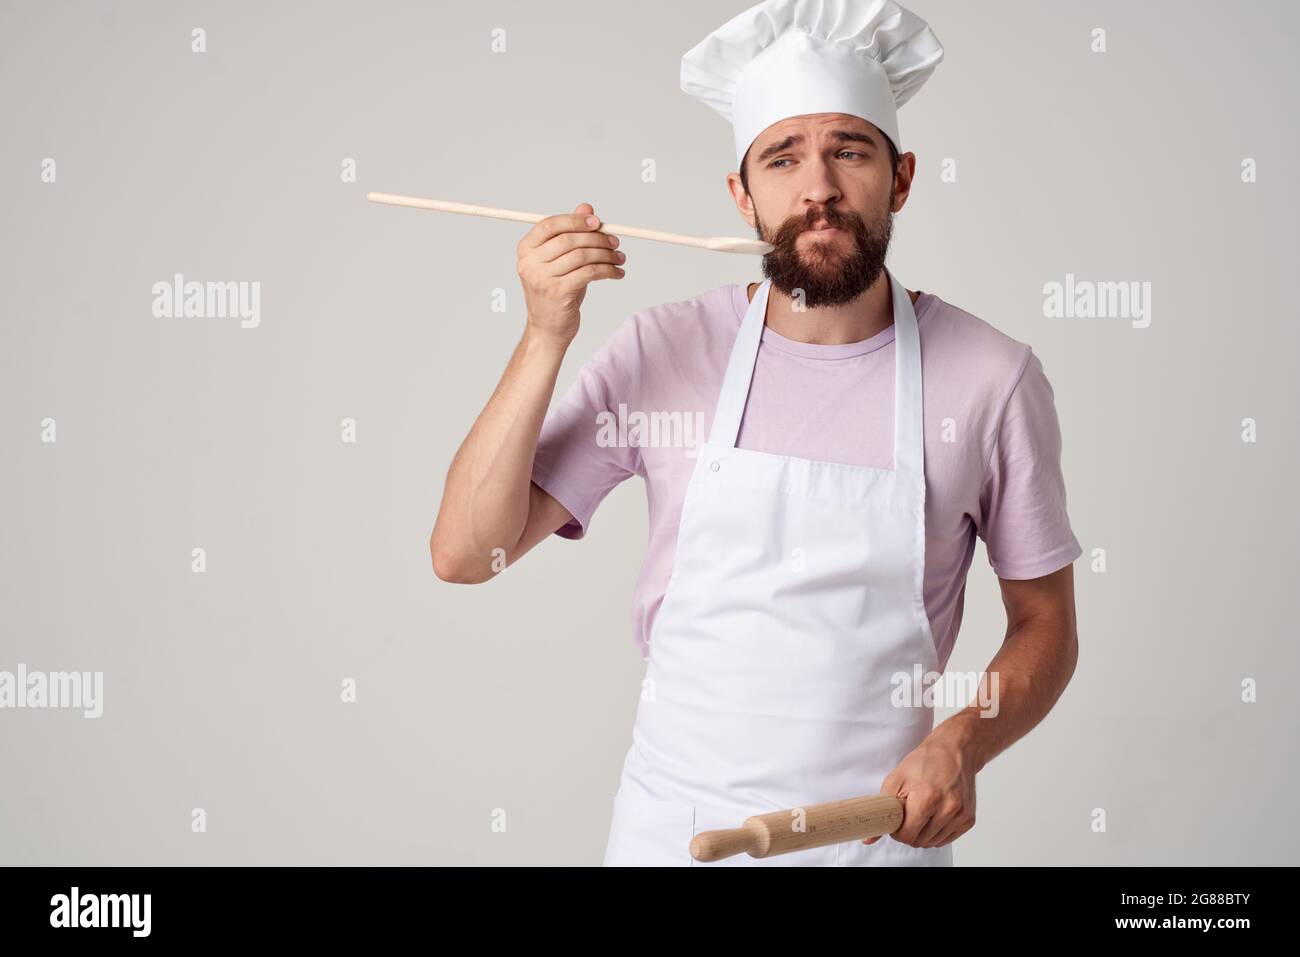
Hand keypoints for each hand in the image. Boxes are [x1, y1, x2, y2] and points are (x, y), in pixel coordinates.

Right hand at [516, 202, 625, 345]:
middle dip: (597, 238)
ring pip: (582, 256)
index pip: (549, 225)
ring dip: (606, 255)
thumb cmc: (556, 291)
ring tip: (619, 258)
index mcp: (526, 249)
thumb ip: (571, 234)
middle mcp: (530, 263)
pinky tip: (617, 273)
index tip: (597, 222)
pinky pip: (590, 273)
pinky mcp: (558, 293)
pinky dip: (608, 271)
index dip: (575, 220)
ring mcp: (542, 279)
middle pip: (569, 240)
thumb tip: (587, 208)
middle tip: (615, 242)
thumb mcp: (561, 261)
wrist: (548, 328)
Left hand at [864, 727, 976, 848]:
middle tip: (908, 813)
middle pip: (919, 841)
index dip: (897, 831)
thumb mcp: (896, 779)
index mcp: (927, 799)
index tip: (896, 821)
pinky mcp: (969, 820)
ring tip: (922, 811)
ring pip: (933, 843)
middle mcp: (948, 809)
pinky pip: (946, 839)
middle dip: (910, 831)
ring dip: (923, 833)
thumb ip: (881, 810)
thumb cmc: (924, 762)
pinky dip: (936, 832)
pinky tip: (934, 814)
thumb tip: (868, 839)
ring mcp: (961, 816)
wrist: (955, 750)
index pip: (907, 835)